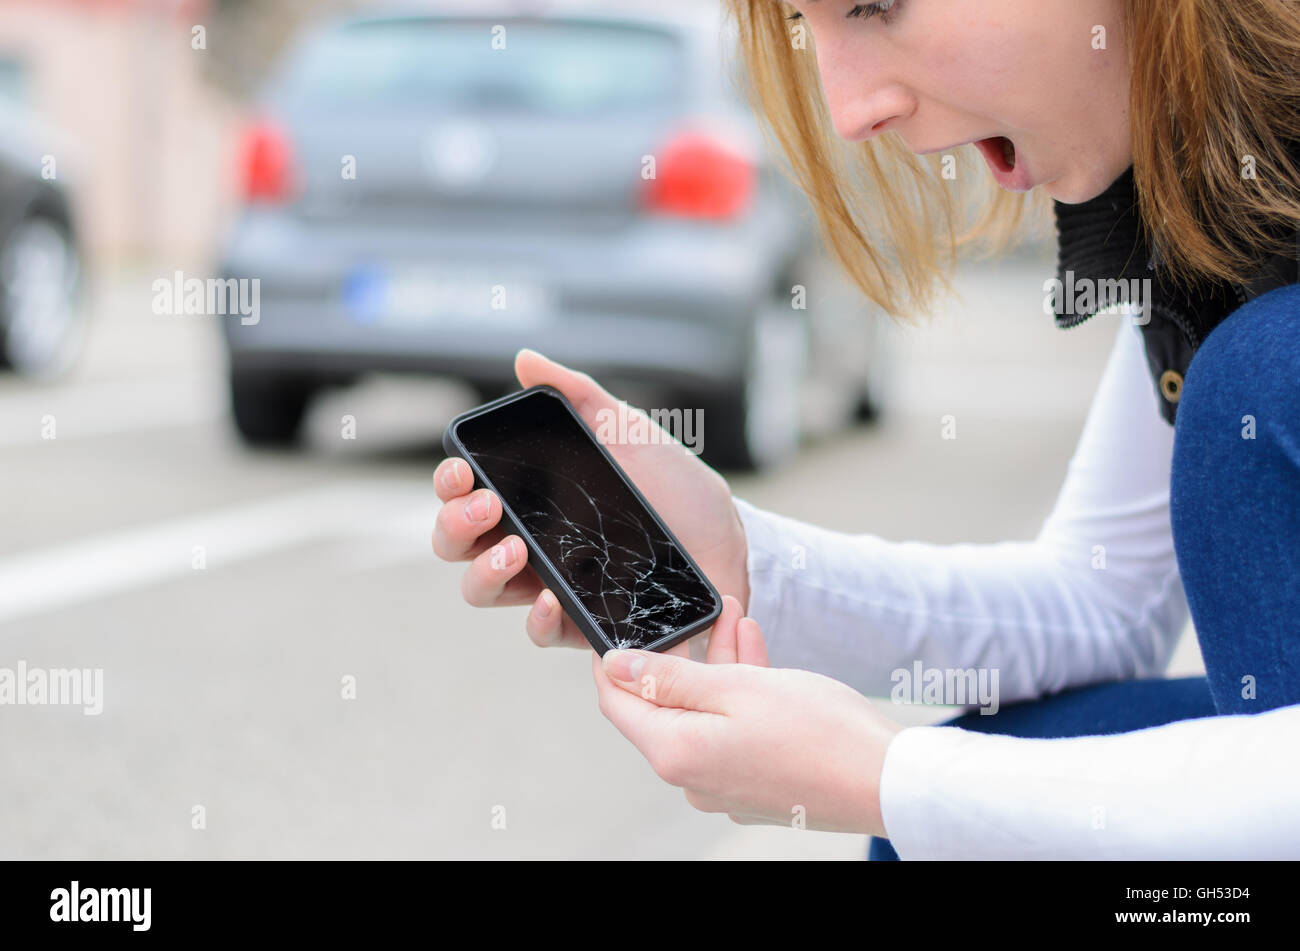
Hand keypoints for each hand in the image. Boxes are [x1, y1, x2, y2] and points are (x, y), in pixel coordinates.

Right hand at [432, 350, 750, 650]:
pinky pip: (540, 633)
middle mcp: (530, 542)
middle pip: (457, 546)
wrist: (731, 535)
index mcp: (531, 498)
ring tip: (514, 549)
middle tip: (488, 505)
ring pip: (483, 592)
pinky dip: (535, 619)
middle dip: (455, 525)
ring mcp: (551, 585)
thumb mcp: (628, 431)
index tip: (462, 469)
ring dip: (483, 571)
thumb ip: (579, 395)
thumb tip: (526, 360)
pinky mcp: (584, 623)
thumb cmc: (675, 484)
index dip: (448, 485)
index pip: (464, 495)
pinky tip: (549, 597)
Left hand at [592, 602, 903, 834]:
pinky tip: (758, 654)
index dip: (613, 662)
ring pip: (705, 714)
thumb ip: (669, 677)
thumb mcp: (736, 686)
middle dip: (684, 652)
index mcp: (676, 754)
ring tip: (740, 619)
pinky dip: (740, 695)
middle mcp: (693, 779)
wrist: (886, 780)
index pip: (618, 703)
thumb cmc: (820, 732)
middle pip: (667, 706)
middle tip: (707, 610)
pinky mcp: (755, 786)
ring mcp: (725, 786)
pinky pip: (731, 732)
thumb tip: (615, 667)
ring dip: (718, 666)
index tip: (619, 629)